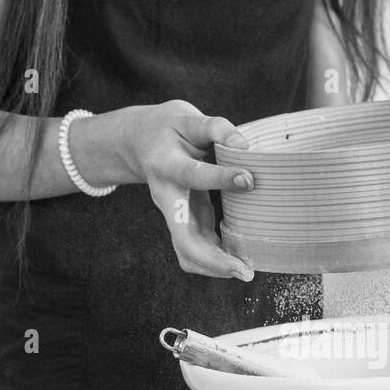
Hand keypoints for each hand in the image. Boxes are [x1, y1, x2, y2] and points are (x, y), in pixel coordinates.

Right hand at [95, 100, 255, 279]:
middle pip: (183, 238)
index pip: (193, 174)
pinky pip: (194, 252)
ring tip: (245, 271)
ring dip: (214, 267)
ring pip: (187, 253)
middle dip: (213, 258)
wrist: (140, 143)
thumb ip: (215, 128)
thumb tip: (244, 147)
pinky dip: (215, 262)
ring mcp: (173, 215)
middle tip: (243, 269)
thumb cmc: (169, 129)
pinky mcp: (184, 223)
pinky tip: (238, 262)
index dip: (221, 177)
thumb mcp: (188, 118)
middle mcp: (166, 197)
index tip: (249, 178)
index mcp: (166, 165)